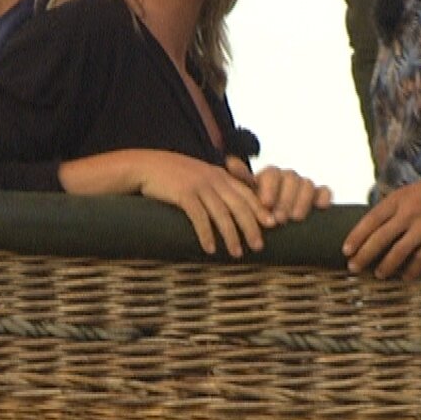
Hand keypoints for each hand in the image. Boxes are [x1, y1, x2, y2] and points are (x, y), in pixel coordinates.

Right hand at [133, 151, 276, 255]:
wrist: (146, 165)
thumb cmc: (173, 176)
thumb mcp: (199, 176)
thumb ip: (216, 187)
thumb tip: (230, 209)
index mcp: (221, 175)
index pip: (247, 194)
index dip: (261, 210)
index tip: (274, 226)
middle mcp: (214, 179)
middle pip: (240, 205)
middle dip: (251, 227)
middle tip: (259, 246)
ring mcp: (200, 185)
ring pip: (222, 214)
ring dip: (231, 236)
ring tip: (236, 253)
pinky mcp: (184, 193)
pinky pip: (199, 217)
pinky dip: (206, 235)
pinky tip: (209, 249)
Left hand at [237, 159, 332, 224]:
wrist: (275, 228)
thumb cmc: (258, 212)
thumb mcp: (247, 197)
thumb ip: (242, 180)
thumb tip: (230, 161)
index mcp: (270, 176)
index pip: (272, 173)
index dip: (270, 187)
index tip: (266, 204)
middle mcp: (288, 178)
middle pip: (291, 178)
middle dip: (285, 199)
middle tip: (280, 218)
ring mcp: (304, 186)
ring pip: (307, 184)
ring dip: (302, 200)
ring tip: (296, 218)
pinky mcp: (319, 196)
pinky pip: (325, 191)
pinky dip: (324, 197)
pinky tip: (321, 206)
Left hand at [341, 170, 420, 279]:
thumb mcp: (417, 190)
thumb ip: (399, 205)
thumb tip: (381, 224)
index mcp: (400, 197)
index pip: (371, 219)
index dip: (356, 237)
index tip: (345, 250)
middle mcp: (410, 210)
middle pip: (379, 237)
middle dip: (363, 255)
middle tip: (353, 268)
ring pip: (398, 251)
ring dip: (386, 266)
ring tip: (379, 274)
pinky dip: (412, 270)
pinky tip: (406, 277)